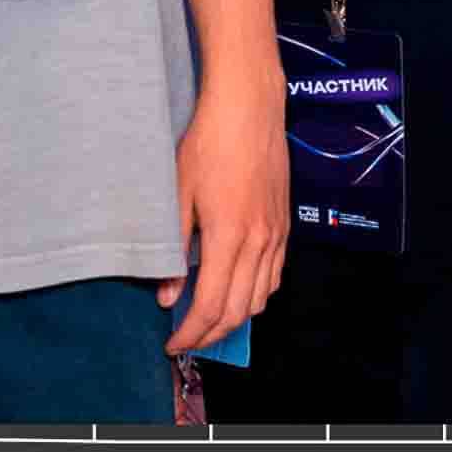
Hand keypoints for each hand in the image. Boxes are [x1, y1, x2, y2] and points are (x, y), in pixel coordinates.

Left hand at [160, 80, 286, 355]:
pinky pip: (275, 275)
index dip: (191, 333)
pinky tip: (237, 290)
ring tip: (208, 320)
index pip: (211, 306)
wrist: (249, 108)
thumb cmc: (208, 143)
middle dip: (211, 335)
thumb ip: (174, 249)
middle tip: (187, 339)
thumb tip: (167, 295)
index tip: (173, 343)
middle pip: (238, 311)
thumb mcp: (177, 194)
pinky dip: (256, 295)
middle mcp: (259, 242)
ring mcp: (276, 235)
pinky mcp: (284, 225)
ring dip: (235, 318)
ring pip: (261, 298)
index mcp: (229, 236)